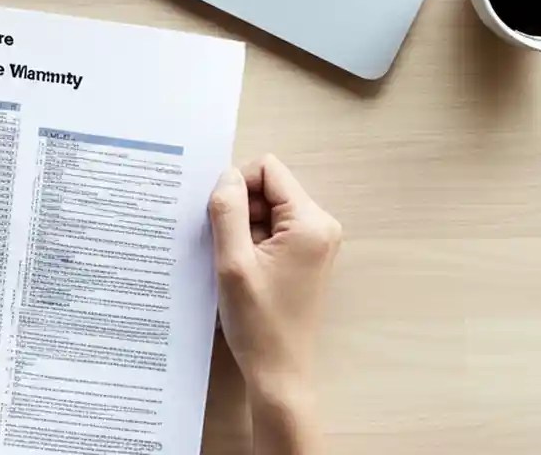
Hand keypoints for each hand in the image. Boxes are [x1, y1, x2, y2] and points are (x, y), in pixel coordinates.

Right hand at [208, 155, 340, 453]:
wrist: (279, 371)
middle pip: (269, 186)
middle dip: (240, 208)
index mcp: (310, 222)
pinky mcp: (306, 255)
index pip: (267, 169)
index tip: (219, 218)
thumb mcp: (232, 262)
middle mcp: (321, 225)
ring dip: (243, 226)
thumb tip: (225, 176)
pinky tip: (241, 268)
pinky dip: (251, 240)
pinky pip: (273, 228)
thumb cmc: (257, 322)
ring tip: (233, 261)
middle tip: (223, 244)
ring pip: (268, 208)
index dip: (236, 184)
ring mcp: (316, 241)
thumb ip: (227, 211)